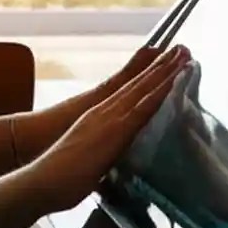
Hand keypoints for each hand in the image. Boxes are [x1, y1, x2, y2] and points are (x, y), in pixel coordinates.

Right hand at [30, 45, 189, 211]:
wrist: (44, 179)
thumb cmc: (63, 178)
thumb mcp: (89, 161)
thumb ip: (103, 155)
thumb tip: (110, 160)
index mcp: (99, 118)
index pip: (129, 94)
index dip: (148, 79)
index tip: (165, 65)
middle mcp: (105, 111)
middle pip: (139, 84)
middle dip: (161, 66)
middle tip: (182, 49)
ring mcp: (111, 117)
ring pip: (144, 88)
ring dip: (165, 70)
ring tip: (183, 53)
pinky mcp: (117, 128)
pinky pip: (144, 105)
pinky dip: (161, 90)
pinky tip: (174, 79)